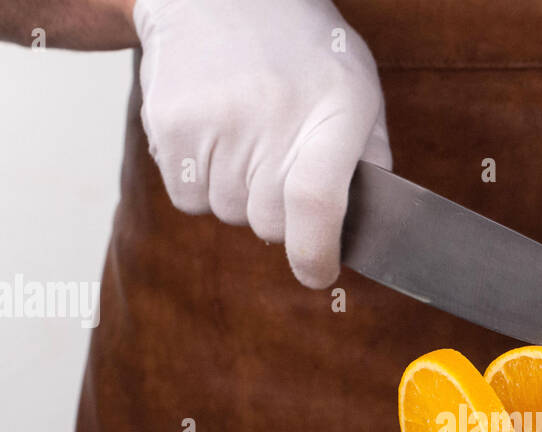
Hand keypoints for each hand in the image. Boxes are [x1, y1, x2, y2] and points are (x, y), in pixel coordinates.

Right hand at [133, 0, 389, 286]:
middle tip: (278, 159)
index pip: (316, 202)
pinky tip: (216, 134)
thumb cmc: (301, 51)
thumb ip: (370, 161)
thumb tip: (370, 230)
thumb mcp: (355, 90)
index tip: (319, 271)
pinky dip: (202, 184)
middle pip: (270, 224)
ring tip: (246, 134)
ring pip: (228, 215)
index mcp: (335, 108)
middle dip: (278, 215)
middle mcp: (273, 115)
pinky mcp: (170, 128)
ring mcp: (216, 122)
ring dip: (239, 194)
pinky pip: (189, 200)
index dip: (316, 252)